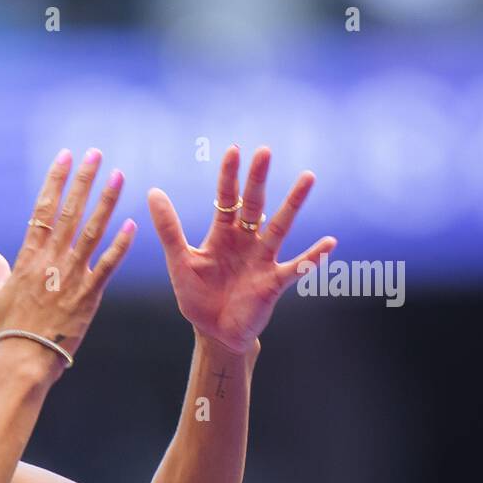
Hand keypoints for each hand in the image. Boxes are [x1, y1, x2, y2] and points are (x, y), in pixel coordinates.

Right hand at [0, 147, 136, 373]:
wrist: (25, 357)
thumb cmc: (9, 327)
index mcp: (28, 257)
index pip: (42, 209)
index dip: (55, 180)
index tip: (65, 156)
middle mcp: (50, 261)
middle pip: (68, 212)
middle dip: (83, 181)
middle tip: (96, 154)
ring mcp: (71, 277)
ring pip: (91, 232)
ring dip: (106, 203)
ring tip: (118, 177)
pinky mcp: (89, 295)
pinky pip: (107, 265)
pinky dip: (119, 245)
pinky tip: (132, 224)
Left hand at [147, 145, 336, 353]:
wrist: (214, 332)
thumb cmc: (198, 296)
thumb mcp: (180, 260)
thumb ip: (169, 228)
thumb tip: (153, 191)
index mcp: (222, 234)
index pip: (226, 198)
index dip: (229, 176)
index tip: (234, 150)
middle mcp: (246, 241)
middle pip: (253, 204)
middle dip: (257, 179)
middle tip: (264, 151)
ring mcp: (262, 260)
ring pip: (280, 227)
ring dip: (293, 203)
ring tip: (307, 177)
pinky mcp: (274, 283)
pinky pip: (296, 267)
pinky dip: (312, 257)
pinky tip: (329, 243)